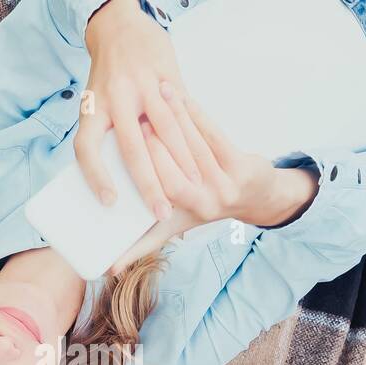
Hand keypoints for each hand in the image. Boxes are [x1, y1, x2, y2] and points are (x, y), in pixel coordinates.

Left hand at [79, 0, 201, 220]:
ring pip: (166, 130)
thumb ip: (104, 136)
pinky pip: (184, 113)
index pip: (86, 148)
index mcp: (92, 109)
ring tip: (196, 187)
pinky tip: (206, 156)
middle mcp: (116, 97)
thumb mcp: (95, 104)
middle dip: (150, 184)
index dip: (95, 176)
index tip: (109, 202)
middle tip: (161, 212)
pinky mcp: (167, 77)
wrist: (119, 26)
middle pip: (132, 147)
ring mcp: (143, 86)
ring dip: (182, 162)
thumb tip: (115, 187)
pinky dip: (195, 136)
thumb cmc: (108, 77)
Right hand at [108, 88, 319, 273]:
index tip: (126, 149)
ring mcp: (227, 186)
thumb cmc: (203, 207)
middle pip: (178, 171)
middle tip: (138, 119)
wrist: (255, 197)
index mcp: (184, 218)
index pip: (162, 193)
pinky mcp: (243, 166)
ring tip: (158, 95)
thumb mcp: (172, 228)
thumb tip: (109, 268)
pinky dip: (197, 115)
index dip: (145, 173)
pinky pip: (215, 136)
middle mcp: (207, 205)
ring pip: (196, 147)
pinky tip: (183, 97)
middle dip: (159, 143)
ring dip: (177, 120)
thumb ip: (142, 244)